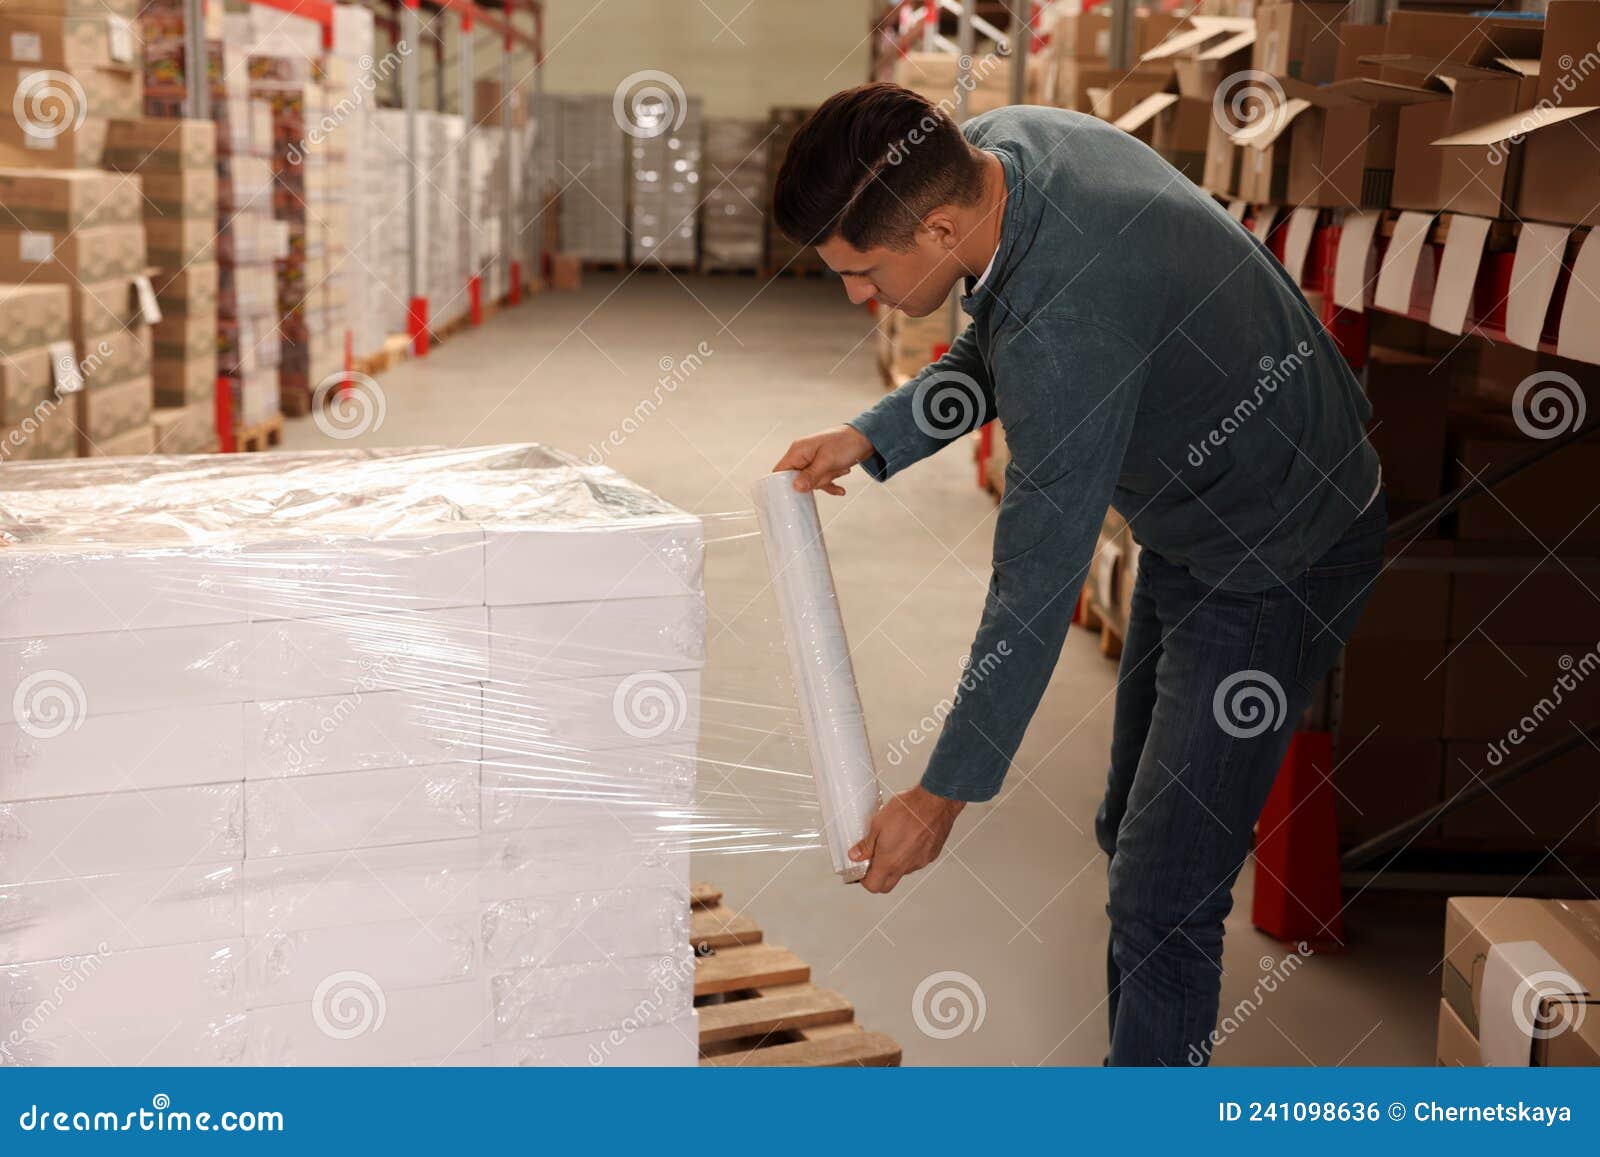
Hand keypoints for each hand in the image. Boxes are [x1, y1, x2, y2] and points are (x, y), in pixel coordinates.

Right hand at [772, 425, 873, 496]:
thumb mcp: (827, 461)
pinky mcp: (822, 466)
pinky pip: (821, 481)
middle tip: (826, 475)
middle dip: (813, 483)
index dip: (781, 485)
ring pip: (811, 482)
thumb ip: (811, 475)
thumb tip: (795, 487)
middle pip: (796, 480)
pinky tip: (840, 489)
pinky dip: (831, 485)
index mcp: (798, 451)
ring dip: (825, 480)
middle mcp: (802, 456)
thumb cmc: (846, 443)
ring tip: (839, 469)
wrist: (866, 438)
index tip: (788, 497)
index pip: (780, 471)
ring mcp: (812, 461)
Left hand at [850, 784, 965, 893]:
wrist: (935, 802)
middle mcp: (906, 867)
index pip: (873, 886)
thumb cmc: (908, 809)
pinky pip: (916, 862)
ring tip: (892, 842)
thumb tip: (856, 855)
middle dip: (878, 877)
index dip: (864, 880)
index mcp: (889, 861)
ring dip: (894, 864)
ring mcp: (920, 862)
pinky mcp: (931, 855)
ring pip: (902, 872)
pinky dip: (909, 856)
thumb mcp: (878, 824)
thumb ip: (867, 845)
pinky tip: (908, 838)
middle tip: (873, 860)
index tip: (861, 870)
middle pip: (887, 885)